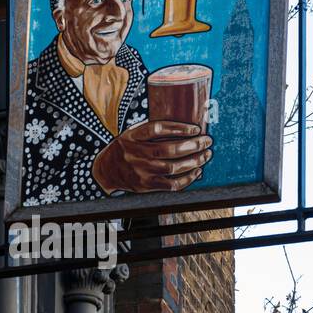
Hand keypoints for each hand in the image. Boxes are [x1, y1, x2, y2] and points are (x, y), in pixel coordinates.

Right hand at [92, 120, 212, 194]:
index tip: (195, 128)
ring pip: (173, 167)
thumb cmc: (125, 149)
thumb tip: (183, 126)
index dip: (178, 128)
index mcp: (133, 136)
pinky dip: (187, 179)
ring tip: (206, 155)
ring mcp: (142, 171)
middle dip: (193, 145)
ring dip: (194, 161)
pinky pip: (171, 184)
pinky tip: (196, 172)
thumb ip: (150, 131)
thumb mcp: (131, 134)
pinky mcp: (146, 185)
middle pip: (169, 149)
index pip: (157, 129)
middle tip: (207, 141)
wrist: (106, 171)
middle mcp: (136, 153)